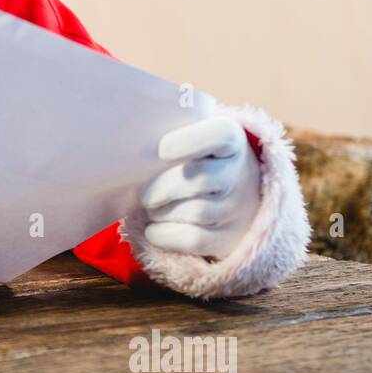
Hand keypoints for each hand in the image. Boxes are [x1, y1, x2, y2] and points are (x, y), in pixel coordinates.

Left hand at [139, 116, 260, 259]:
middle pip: (200, 180)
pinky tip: (153, 230)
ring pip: (197, 212)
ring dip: (162, 212)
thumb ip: (166, 133)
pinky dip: (166, 235)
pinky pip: (195, 239)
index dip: (189, 142)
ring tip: (151, 208)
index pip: (220, 135)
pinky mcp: (228, 238)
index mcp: (230, 140)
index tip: (162, 151)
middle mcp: (239, 174)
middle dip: (162, 189)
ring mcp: (237, 208)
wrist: (229, 192)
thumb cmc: (191, 158)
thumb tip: (131, 143)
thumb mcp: (187, 136)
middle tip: (145, 194)